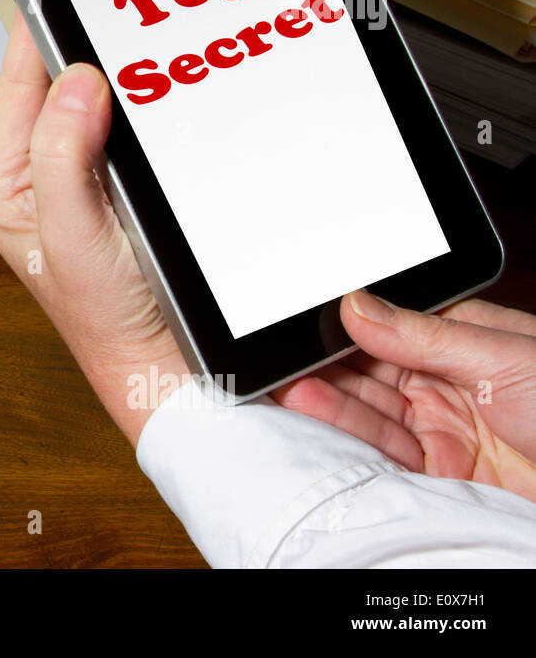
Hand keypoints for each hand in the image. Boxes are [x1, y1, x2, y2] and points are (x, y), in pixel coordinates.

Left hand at [0, 13, 186, 444]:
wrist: (162, 360)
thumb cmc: (106, 317)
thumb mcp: (73, 235)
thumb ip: (62, 158)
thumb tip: (71, 85)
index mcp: (5, 185)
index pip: (14, 87)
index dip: (36, 34)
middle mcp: (34, 176)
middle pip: (48, 85)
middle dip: (76, 45)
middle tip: (106, 4)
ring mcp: (76, 176)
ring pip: (86, 100)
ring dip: (109, 72)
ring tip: (131, 36)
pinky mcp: (113, 181)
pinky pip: (119, 124)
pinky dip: (137, 102)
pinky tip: (155, 89)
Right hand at [274, 290, 535, 502]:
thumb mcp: (500, 355)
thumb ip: (420, 333)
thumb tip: (356, 303)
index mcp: (460, 341)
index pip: (382, 330)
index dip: (337, 332)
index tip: (296, 332)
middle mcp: (446, 383)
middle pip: (367, 374)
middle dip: (322, 368)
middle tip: (279, 364)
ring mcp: (444, 432)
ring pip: (369, 416)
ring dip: (328, 404)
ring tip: (289, 389)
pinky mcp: (443, 477)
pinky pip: (384, 459)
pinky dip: (350, 445)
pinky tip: (321, 425)